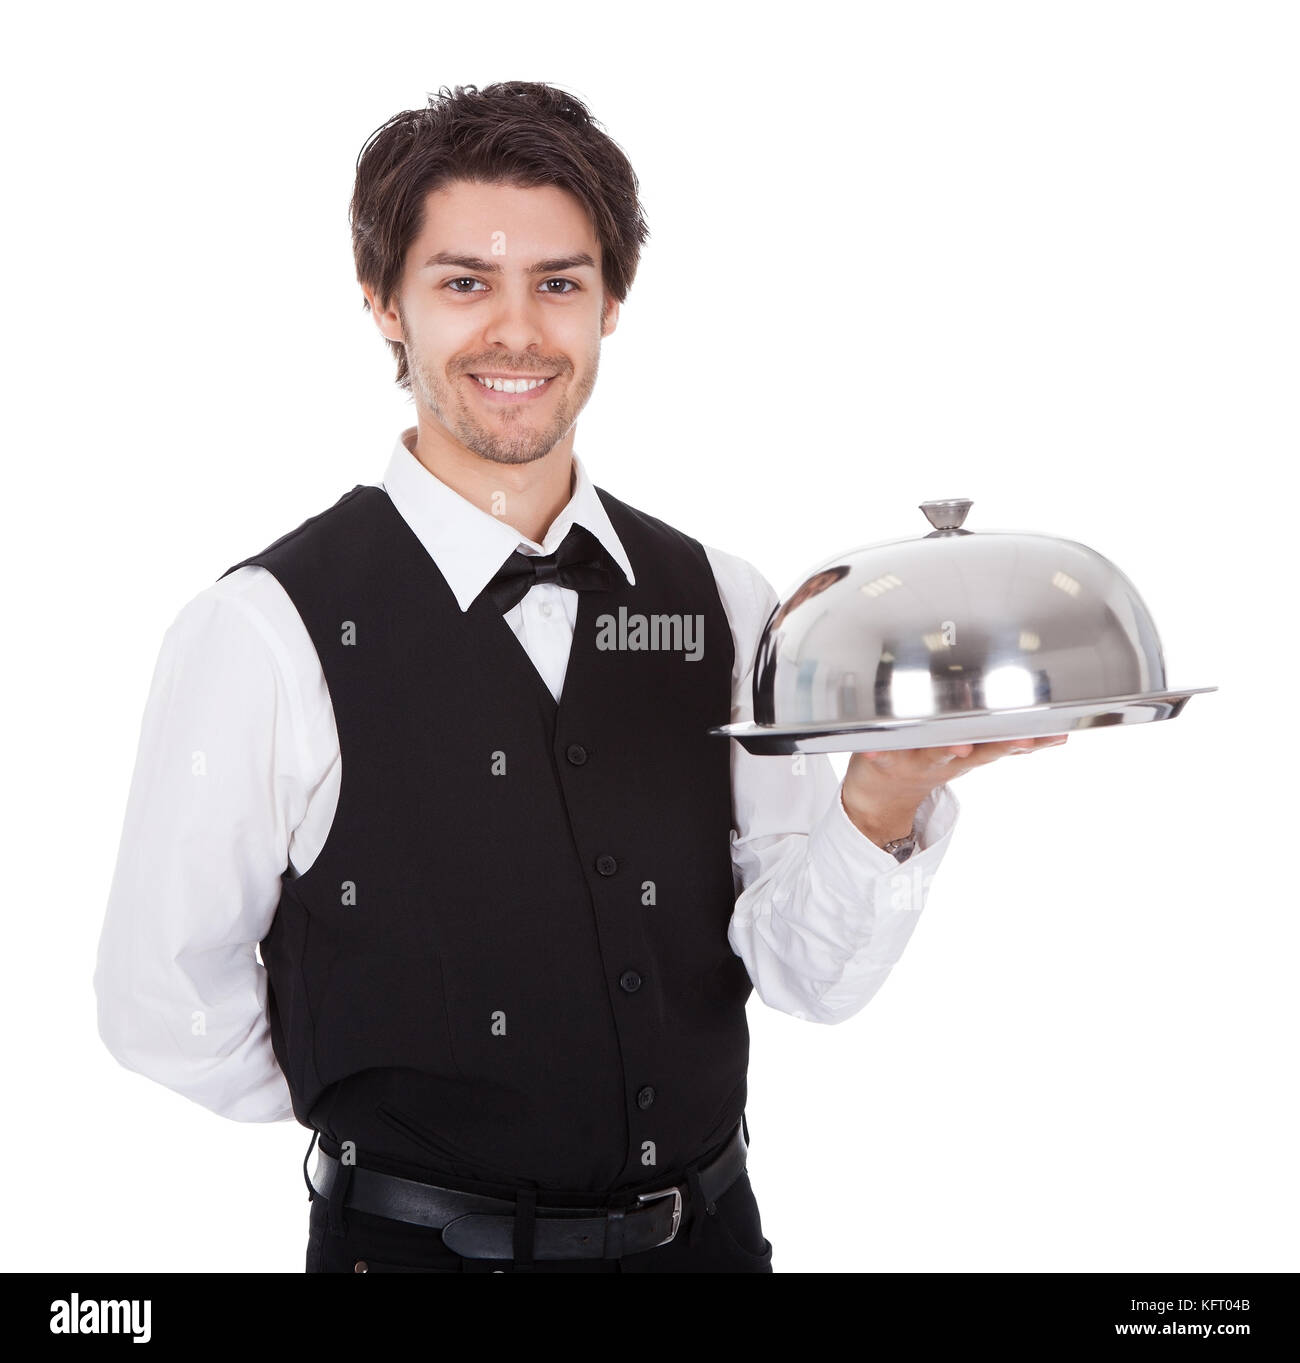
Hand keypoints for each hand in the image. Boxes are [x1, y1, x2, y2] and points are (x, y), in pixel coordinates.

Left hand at [841, 733, 1069, 844]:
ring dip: (950, 749)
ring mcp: (916, 762)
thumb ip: (1005, 744)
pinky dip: (876, 752)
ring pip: (936, 753)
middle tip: (1023, 738)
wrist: (879, 799)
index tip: (1055, 733)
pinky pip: (881, 755)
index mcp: (968, 753)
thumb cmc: (927, 764)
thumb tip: (1056, 736)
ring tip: (962, 746)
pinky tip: (872, 749)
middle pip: (979, 750)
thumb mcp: (972, 757)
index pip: (1003, 745)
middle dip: (1001, 745)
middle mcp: (946, 759)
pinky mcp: (883, 760)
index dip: (1028, 740)